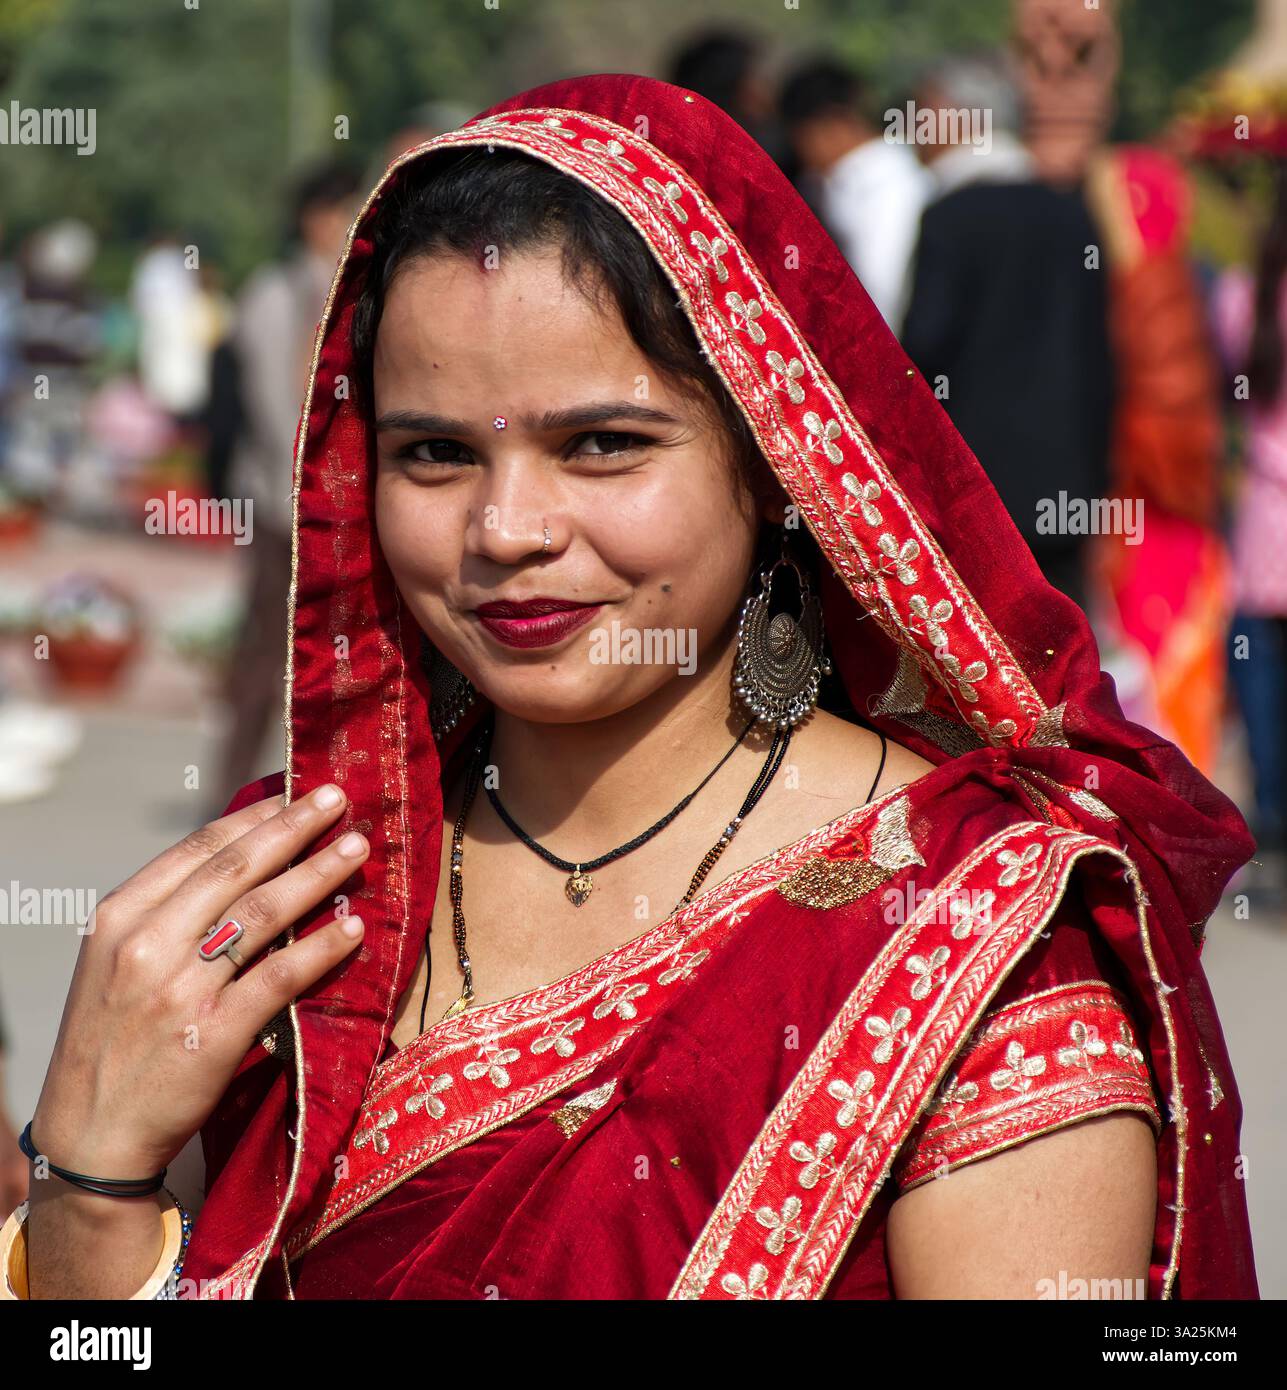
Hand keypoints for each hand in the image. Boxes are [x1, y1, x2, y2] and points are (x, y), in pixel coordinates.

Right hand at [28, 784, 367, 1181]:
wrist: (91, 1134)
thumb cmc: (111, 1042)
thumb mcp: (116, 962)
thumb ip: (168, 914)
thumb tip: (240, 863)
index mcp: (121, 917)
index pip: (198, 849)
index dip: (254, 817)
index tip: (294, 793)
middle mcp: (148, 944)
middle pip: (237, 868)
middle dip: (294, 827)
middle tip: (336, 799)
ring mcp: (181, 988)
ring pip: (264, 912)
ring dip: (318, 874)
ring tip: (356, 848)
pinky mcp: (214, 1032)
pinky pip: (280, 976)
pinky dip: (321, 948)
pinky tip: (353, 928)